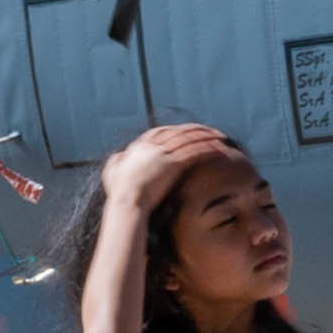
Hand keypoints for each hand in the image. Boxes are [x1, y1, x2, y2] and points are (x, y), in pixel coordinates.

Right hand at [106, 122, 233, 209]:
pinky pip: (194, 153)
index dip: (175, 130)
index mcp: (139, 147)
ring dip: (206, 136)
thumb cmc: (119, 193)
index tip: (186, 131)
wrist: (126, 202)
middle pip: (178, 132)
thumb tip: (119, 157)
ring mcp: (163, 154)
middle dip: (195, 130)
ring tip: (220, 136)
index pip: (160, 131)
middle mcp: (152, 147)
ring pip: (188, 139)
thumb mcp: (112, 173)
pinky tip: (220, 149)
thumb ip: (116, 162)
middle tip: (209, 130)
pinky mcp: (173, 165)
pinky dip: (208, 149)